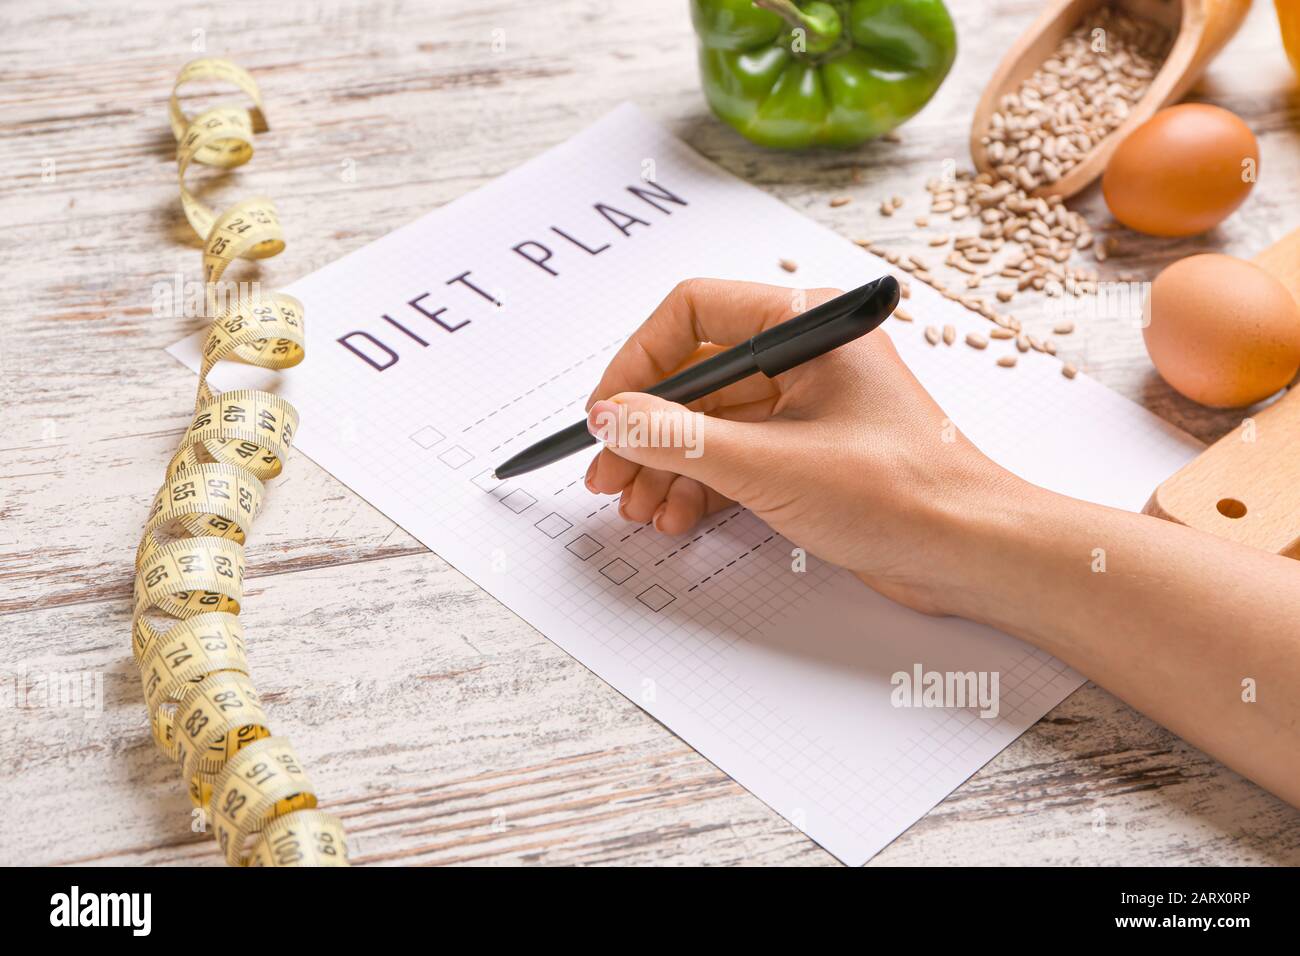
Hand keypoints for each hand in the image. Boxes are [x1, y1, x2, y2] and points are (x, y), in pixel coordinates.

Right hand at [583, 278, 1023, 614]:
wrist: (974, 554)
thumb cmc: (905, 495)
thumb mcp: (772, 467)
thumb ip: (680, 439)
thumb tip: (612, 418)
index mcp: (806, 325)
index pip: (694, 312)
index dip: (639, 363)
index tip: (607, 414)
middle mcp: (805, 355)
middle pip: (695, 374)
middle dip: (646, 429)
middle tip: (607, 475)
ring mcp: (807, 406)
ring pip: (711, 422)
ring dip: (668, 464)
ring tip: (637, 507)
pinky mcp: (810, 453)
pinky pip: (736, 456)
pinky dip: (701, 485)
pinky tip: (676, 518)